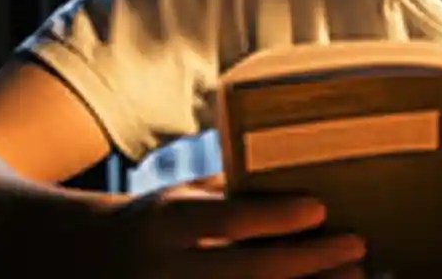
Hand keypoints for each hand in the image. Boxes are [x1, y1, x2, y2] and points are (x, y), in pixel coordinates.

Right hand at [101, 174, 365, 277]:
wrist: (84, 262)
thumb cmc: (159, 222)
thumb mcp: (182, 197)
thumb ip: (233, 194)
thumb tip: (308, 174)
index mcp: (166, 221)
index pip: (227, 219)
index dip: (276, 217)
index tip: (321, 208)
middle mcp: (164, 268)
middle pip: (247, 271)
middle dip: (308, 261)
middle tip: (357, 246)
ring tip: (355, 277)